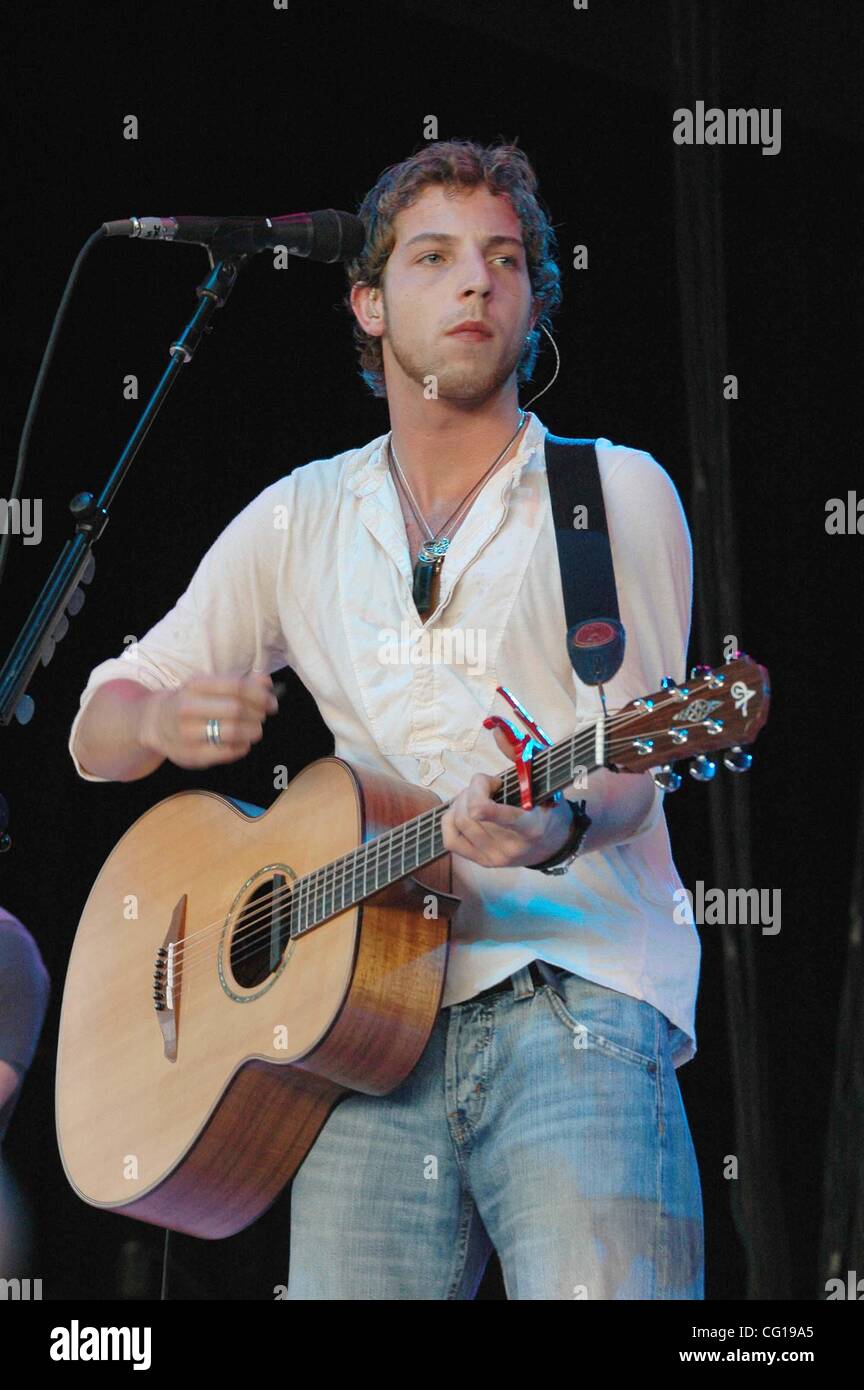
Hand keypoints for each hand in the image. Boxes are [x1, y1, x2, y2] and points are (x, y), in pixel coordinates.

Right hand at [138, 673, 278, 769]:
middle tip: (263, 717)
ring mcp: (188, 733)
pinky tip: (242, 743)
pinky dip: (242, 747)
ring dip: (253, 732)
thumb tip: (266, 682)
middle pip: (237, 710)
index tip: (271, 702)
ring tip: (255, 730)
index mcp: (195, 685)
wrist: (156, 723)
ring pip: (233, 732)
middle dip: (258, 714)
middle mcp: (188, 708)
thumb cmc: (191, 701)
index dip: (260, 694)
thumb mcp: (209, 686)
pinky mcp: (191, 755)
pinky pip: (227, 752)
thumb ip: (239, 683)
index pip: (237, 687)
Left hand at [440, 722, 574, 868]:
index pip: (502, 817)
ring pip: (459, 822)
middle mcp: (511, 847)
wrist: (551, 842)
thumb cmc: (544, 803)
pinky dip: (450, 818)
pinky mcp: (481, 862)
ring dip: (462, 801)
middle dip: (474, 789)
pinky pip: (450, 839)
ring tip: (478, 796)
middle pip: (472, 813)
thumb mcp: (540, 778)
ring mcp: (495, 858)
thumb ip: (519, 753)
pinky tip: (463, 810)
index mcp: (531, 827)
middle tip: (487, 784)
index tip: (486, 783)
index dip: (482, 801)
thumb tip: (497, 730)